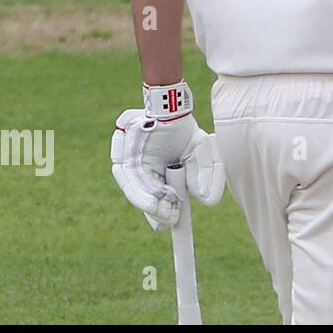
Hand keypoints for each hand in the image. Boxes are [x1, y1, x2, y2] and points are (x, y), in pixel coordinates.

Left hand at [110, 82, 225, 230]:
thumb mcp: (201, 155)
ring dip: (153, 208)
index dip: (166, 211)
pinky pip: (130, 183)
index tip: (174, 223)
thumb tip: (208, 202)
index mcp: (161, 171)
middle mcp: (145, 172)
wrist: (169, 109)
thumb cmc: (183, 130)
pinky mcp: (124, 161)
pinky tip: (152, 205)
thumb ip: (205, 176)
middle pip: (148, 198)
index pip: (160, 196)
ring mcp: (133, 167)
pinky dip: (140, 196)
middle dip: (159, 213)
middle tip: (171, 222)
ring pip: (139, 194)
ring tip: (166, 217)